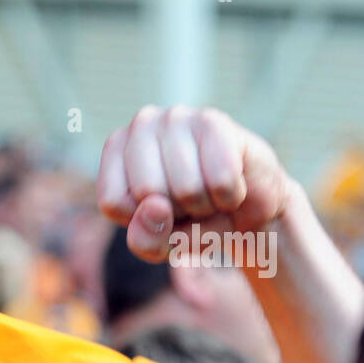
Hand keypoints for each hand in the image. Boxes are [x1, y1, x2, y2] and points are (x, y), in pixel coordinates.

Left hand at [97, 106, 294, 261]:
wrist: (250, 204)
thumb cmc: (192, 220)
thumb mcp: (160, 245)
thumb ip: (145, 240)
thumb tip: (153, 206)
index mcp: (115, 150)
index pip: (113, 202)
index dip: (143, 220)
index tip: (159, 209)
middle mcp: (141, 125)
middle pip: (147, 193)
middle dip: (175, 212)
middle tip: (189, 201)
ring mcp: (177, 117)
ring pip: (185, 189)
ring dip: (204, 205)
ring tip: (208, 191)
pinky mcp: (215, 121)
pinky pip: (220, 181)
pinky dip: (229, 196)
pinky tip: (229, 183)